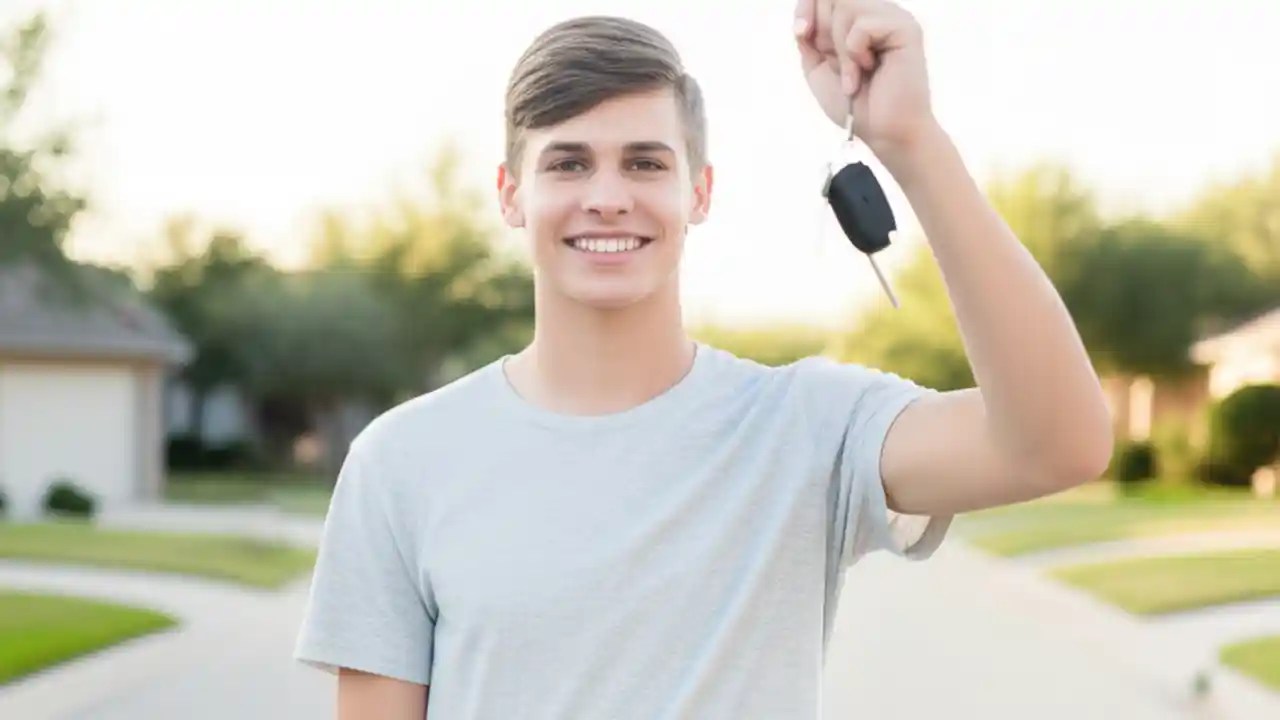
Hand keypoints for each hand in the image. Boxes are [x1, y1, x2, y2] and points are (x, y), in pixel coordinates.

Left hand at [794, 0, 937, 159]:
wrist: (884, 132)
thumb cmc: (856, 106)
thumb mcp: (818, 69)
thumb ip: (809, 39)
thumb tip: (803, 19)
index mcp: (857, 20)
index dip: (806, 6)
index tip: (801, 32)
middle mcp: (876, 12)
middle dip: (823, 30)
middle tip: (834, 62)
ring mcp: (892, 18)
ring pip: (847, 4)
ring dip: (840, 47)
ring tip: (854, 74)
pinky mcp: (905, 28)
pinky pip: (862, 24)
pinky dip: (855, 53)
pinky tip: (869, 69)